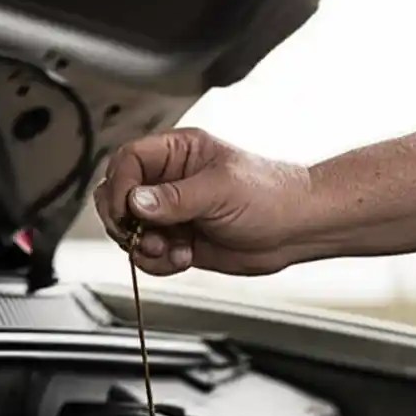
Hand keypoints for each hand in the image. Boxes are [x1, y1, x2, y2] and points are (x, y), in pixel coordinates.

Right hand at [93, 128, 314, 275]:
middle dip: (123, 220)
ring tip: (170, 249)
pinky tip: (182, 258)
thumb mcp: (220, 190)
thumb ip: (174, 198)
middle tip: (139, 235)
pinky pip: (148, 254)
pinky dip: (157, 262)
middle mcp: (170, 181)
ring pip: (130, 229)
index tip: (126, 210)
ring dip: (143, 246)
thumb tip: (136, 201)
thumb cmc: (271, 195)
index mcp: (177, 153)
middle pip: (118, 195)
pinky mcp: (178, 240)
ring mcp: (172, 212)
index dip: (120, 186)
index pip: (128, 161)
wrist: (296, 230)